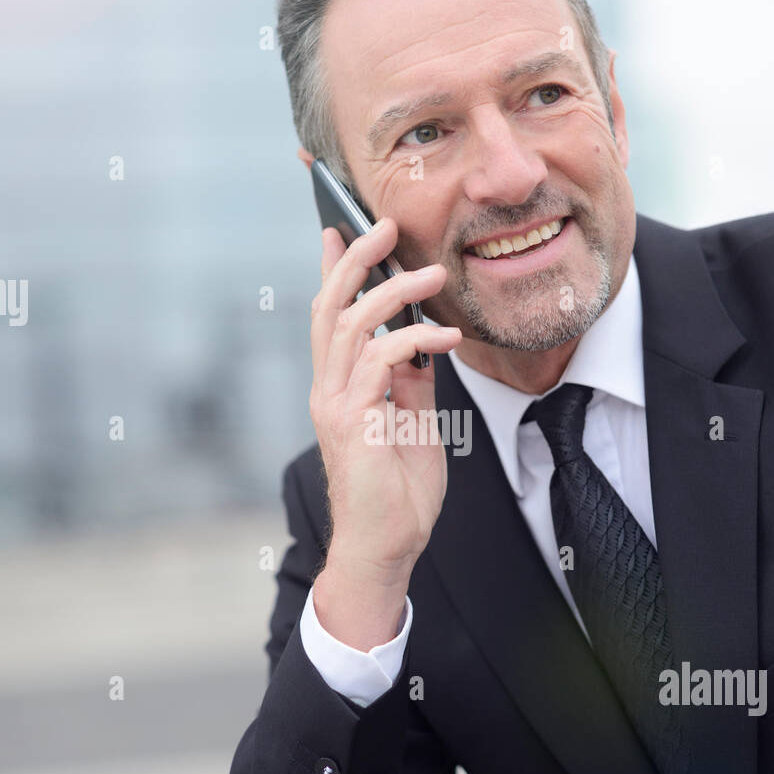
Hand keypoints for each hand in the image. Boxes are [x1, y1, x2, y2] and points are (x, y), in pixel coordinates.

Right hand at [309, 215, 460, 634]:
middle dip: (356, 261)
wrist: (384, 547)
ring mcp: (336, 405)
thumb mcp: (413, 424)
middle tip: (384, 226)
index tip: (341, 229)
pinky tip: (445, 336)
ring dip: (394, 293)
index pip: (329, 316)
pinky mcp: (353, 422)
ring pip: (352, 327)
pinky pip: (381, 363)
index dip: (333, 271)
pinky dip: (413, 341)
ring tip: (432, 274)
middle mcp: (328, 389)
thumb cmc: (397, 494)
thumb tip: (424, 343)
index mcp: (339, 387)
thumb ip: (411, 382)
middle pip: (330, 308)